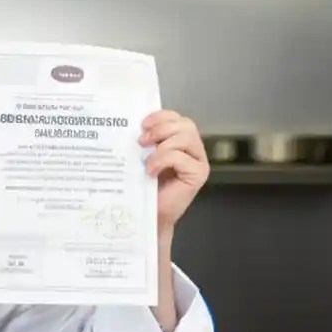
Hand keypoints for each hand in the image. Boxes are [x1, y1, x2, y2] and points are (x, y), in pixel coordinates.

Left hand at [138, 110, 209, 230]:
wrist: (150, 215)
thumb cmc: (145, 188)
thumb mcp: (144, 158)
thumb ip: (147, 142)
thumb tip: (133, 126)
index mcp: (181, 141)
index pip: (177, 118)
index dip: (161, 116)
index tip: (142, 124)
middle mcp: (194, 149)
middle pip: (185, 124)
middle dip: (161, 128)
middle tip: (142, 141)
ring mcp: (199, 161)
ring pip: (185, 137)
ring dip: (162, 145)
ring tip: (147, 158)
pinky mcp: (198, 174)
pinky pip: (181, 157)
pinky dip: (162, 160)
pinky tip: (151, 172)